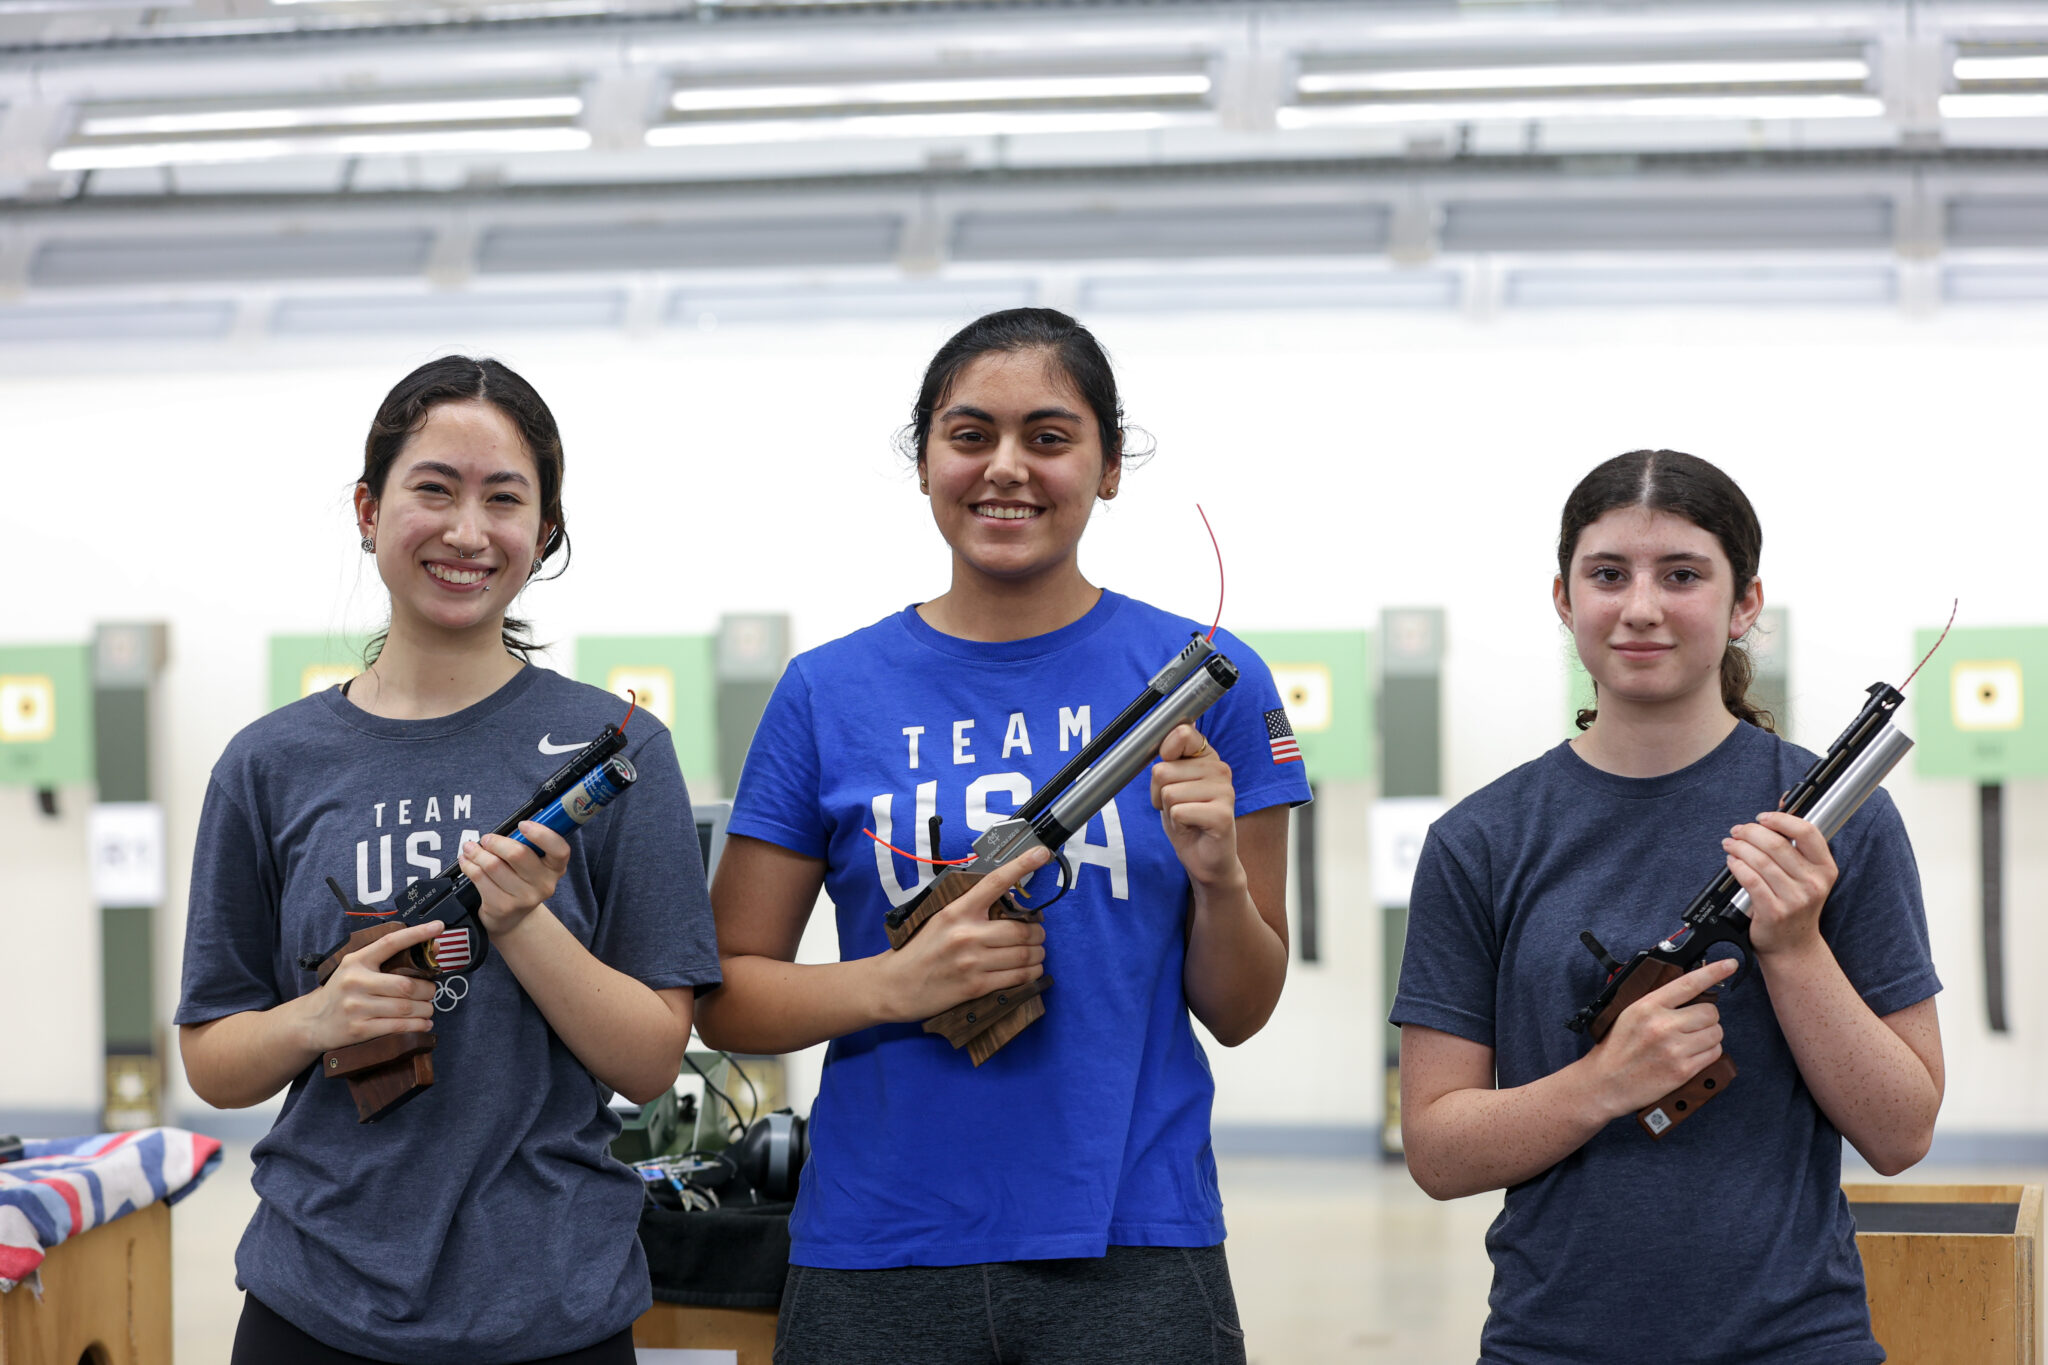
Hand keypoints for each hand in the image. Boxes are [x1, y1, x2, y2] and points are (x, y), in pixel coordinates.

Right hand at [299, 920, 442, 1051]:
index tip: (438, 926)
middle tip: (432, 992)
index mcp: (356, 961)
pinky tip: (424, 1024)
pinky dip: (417, 1026)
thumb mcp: (357, 969)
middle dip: (427, 989)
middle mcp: (355, 981)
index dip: (417, 933)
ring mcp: (356, 1006)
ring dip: (425, 1009)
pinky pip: (398, 1026)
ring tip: (428, 1009)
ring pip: (405, 1007)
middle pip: (406, 984)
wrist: (312, 1021)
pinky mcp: (359, 1028)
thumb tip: (433, 948)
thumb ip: (390, 960)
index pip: (391, 942)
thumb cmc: (342, 992)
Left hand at [460, 820, 569, 935]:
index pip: (559, 849)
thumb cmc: (520, 879)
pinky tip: (467, 861)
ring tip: (470, 848)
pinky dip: (469, 866)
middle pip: (518, 854)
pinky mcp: (503, 907)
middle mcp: (544, 884)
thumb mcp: (532, 862)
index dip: (542, 834)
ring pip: (493, 865)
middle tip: (486, 838)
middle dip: (496, 842)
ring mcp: (525, 898)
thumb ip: (528, 844)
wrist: (511, 917)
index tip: (523, 824)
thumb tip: (514, 824)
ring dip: (477, 852)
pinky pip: (480, 879)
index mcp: (556, 868)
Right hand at [879, 847, 1049, 1020]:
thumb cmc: (919, 951)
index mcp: (957, 911)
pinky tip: (1031, 970)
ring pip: (1024, 954)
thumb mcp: (940, 919)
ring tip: (1037, 953)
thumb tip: (1007, 902)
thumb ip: (970, 910)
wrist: (895, 986)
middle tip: (1038, 934)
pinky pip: (1017, 976)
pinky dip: (1031, 973)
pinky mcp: (976, 985)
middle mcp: (966, 933)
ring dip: (1038, 954)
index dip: (1022, 865)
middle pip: (1021, 928)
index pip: (995, 882)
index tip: (1041, 853)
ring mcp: (972, 961)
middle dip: (1038, 932)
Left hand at [1150, 724, 1240, 889]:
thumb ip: (1167, 759)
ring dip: (1168, 810)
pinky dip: (1177, 823)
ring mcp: (1224, 791)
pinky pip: (1177, 811)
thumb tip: (1167, 735)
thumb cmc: (1186, 820)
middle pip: (1162, 770)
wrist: (1205, 859)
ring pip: (1168, 792)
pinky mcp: (1222, 814)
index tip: (1170, 776)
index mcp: (1208, 757)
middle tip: (1178, 807)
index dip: (1164, 757)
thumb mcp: (1170, 784)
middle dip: (1159, 794)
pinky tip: (1192, 828)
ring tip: (1186, 818)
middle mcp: (1220, 769)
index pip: (1181, 733)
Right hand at [1586, 957, 1736, 1119]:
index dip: (1713, 972)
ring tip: (1690, 1040)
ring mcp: (1674, 1049)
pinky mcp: (1683, 1070)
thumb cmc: (1618, 1047)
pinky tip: (1691, 1054)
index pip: (1688, 984)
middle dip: (1706, 1017)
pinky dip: (1708, 1052)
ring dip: (1709, 1035)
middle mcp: (1662, 1026)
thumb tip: (1690, 990)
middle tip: (1692, 1023)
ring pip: (1716, 1033)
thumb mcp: (1630, 1014)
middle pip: (1710, 1012)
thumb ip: (1658, 1001)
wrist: (1607, 1082)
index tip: (1729, 964)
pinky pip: (1714, 1053)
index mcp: (1648, 1006)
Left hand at [1724, 810, 1836, 956]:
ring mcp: (1795, 899)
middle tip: (1738, 830)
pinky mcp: (1775, 911)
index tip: (1763, 817)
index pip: (1807, 832)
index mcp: (1825, 869)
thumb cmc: (1796, 906)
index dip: (1781, 819)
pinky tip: (1732, 862)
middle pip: (1777, 844)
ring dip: (1739, 847)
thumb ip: (1795, 849)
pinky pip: (1751, 880)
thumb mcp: (1807, 877)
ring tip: (1730, 844)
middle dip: (1750, 832)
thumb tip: (1774, 815)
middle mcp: (1814, 883)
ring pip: (1760, 860)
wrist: (1793, 945)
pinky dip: (1737, 866)